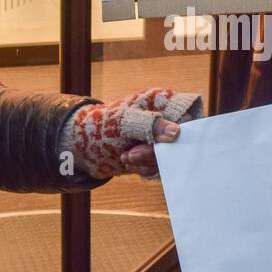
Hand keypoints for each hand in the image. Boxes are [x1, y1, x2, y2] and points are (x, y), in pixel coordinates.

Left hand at [63, 88, 202, 178]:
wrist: (85, 145)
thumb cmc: (103, 125)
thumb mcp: (125, 122)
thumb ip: (150, 125)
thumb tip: (176, 133)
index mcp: (162, 102)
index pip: (186, 119)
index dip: (178, 136)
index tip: (159, 145)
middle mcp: (166, 119)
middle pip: (179, 142)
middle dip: (156, 154)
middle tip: (130, 155)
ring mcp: (162, 138)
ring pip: (171, 158)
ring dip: (148, 163)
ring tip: (125, 157)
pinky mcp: (157, 155)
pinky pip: (163, 167)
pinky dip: (147, 169)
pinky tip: (129, 163)